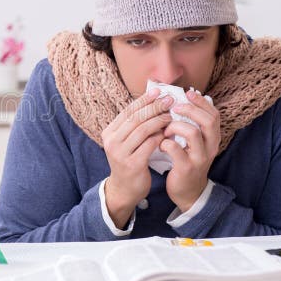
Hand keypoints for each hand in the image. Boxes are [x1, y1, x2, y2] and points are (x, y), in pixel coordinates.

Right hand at [102, 88, 172, 227]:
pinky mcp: (132, 164)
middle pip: (135, 118)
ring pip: (143, 130)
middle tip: (169, 100)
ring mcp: (120, 153)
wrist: (124, 189)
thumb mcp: (127, 141)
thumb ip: (135, 125)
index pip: (128, 111)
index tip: (158, 91)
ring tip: (171, 115)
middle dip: (154, 107)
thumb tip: (154, 102)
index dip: (144, 100)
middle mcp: (112, 141)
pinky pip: (149, 145)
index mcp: (109, 132)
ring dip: (159, 120)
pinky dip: (160, 136)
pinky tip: (168, 132)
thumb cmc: (129, 161)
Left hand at [160, 89, 220, 211]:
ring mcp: (200, 158)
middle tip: (175, 107)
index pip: (214, 114)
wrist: (189, 192)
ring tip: (165, 129)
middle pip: (208, 121)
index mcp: (213, 138)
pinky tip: (160, 145)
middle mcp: (211, 147)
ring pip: (192, 133)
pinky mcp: (186, 168)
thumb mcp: (194, 144)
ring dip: (175, 126)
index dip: (202, 102)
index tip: (188, 93)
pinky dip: (165, 143)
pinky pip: (175, 149)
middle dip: (190, 110)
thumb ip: (192, 125)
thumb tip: (182, 101)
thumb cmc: (187, 162)